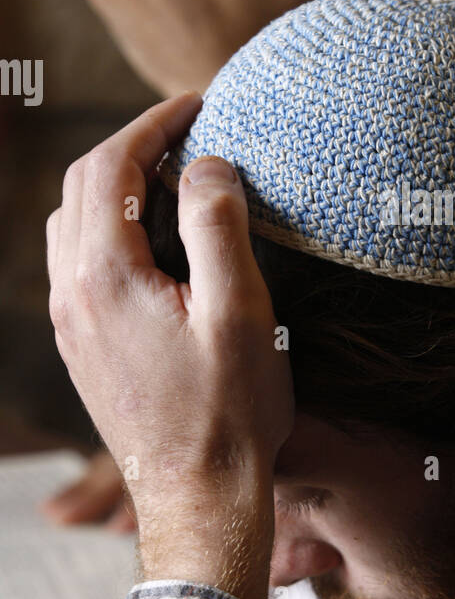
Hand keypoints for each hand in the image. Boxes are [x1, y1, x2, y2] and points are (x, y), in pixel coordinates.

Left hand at [46, 93, 293, 598]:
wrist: (198, 496)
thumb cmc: (229, 410)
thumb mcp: (239, 311)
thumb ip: (218, 226)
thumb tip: (206, 164)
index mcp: (105, 276)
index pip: (111, 167)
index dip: (153, 123)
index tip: (198, 102)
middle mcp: (72, 294)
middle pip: (83, 187)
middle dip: (133, 146)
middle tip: (190, 131)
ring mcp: (71, 323)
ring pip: (72, 223)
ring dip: (116, 186)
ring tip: (174, 178)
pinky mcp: (81, 346)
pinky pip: (78, 261)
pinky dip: (109, 226)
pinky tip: (154, 241)